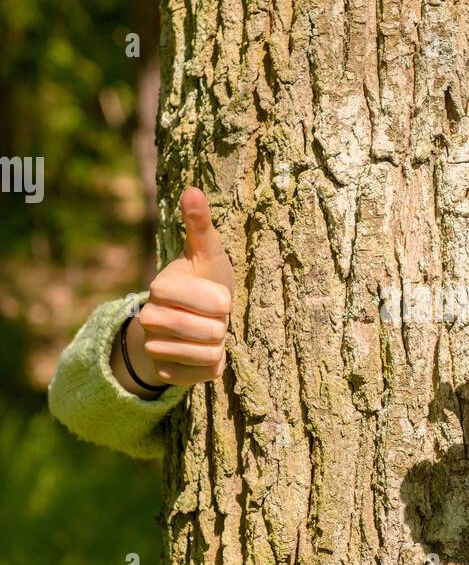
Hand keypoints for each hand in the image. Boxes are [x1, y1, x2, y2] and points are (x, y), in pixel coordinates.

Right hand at [112, 187, 233, 397]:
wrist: (189, 319)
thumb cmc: (204, 281)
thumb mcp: (207, 253)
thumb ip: (200, 224)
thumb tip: (192, 189)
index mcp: (160, 286)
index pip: (212, 302)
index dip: (222, 300)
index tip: (219, 295)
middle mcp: (149, 318)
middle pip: (209, 331)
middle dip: (223, 324)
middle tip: (215, 317)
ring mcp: (155, 348)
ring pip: (208, 355)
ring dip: (219, 345)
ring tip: (209, 333)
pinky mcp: (165, 374)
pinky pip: (205, 375)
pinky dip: (213, 366)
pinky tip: (204, 352)